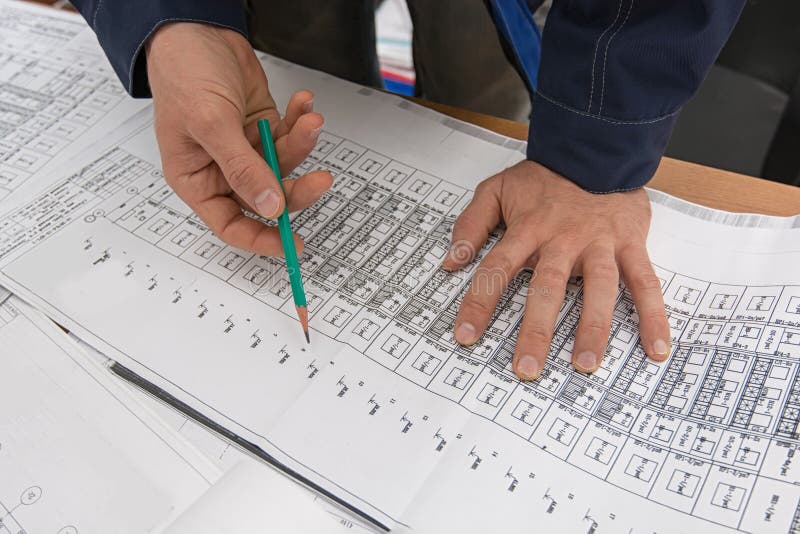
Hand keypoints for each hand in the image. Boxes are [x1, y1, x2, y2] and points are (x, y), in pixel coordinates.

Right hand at [145, 23, 331, 254]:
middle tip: (320, 179)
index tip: (292, 243)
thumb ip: (242, 167)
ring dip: (301, 145)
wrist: (194, 28)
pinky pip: (289, 136)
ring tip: (311, 121)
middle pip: (266, 197)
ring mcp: (245, 148)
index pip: (230, 224)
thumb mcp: (210, 123)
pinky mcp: (262, 127)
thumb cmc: (182, 72)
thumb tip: (270, 206)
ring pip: (284, 164)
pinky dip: (299, 123)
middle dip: (296, 188)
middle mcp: (222, 169)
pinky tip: (304, 105)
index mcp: (196, 179)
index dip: (261, 238)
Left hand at [442, 161, 669, 380]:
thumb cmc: (544, 178)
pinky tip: (657, 348)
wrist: (595, 148)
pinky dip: (654, 315)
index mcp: (527, 229)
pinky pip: (645, 282)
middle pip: (547, 288)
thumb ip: (471, 224)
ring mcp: (599, 244)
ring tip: (585, 365)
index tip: (465, 337)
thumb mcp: (497, 189)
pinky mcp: (630, 246)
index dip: (479, 304)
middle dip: (536, 330)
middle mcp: (563, 240)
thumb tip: (450, 262)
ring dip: (592, 328)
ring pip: (598, 289)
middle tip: (527, 368)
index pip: (496, 270)